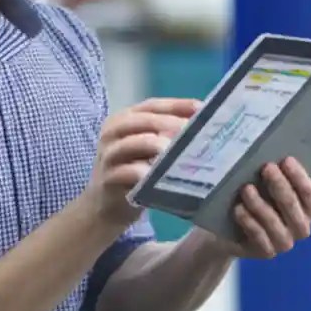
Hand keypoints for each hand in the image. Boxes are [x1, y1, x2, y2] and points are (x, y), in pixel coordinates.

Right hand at [85, 97, 199, 226]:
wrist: (106, 205)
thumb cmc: (135, 171)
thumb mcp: (150, 151)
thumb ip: (168, 136)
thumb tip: (204, 125)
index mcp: (125, 119)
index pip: (153, 105)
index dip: (177, 105)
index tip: (202, 108)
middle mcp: (113, 132)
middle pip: (143, 120)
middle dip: (169, 123)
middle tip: (192, 129)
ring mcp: (108, 155)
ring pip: (130, 143)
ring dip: (154, 144)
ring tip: (175, 149)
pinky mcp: (107, 178)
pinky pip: (124, 172)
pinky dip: (140, 172)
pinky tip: (157, 174)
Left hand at [215, 157, 310, 259]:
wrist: (233, 232)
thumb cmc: (260, 200)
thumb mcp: (271, 187)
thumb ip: (279, 175)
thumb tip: (275, 151)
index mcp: (310, 210)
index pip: (310, 194)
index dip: (299, 177)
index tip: (286, 160)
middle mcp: (301, 228)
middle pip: (292, 206)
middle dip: (280, 185)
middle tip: (266, 167)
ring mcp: (284, 242)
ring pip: (274, 222)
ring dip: (260, 204)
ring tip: (246, 188)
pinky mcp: (266, 252)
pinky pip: (258, 236)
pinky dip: (249, 221)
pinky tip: (239, 209)